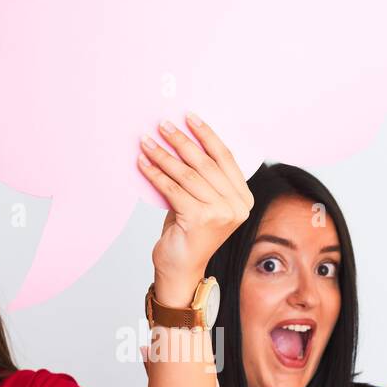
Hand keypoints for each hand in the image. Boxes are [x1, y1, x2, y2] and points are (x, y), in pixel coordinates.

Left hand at [138, 113, 253, 305]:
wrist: (181, 270)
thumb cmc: (189, 234)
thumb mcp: (200, 202)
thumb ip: (201, 178)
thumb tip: (181, 141)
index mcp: (243, 199)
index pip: (225, 158)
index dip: (207, 135)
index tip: (190, 117)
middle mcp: (237, 206)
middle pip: (206, 163)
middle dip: (182, 140)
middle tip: (163, 125)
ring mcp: (221, 213)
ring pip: (187, 174)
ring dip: (164, 154)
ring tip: (147, 140)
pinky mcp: (200, 219)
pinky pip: (173, 188)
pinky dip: (155, 173)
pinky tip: (142, 162)